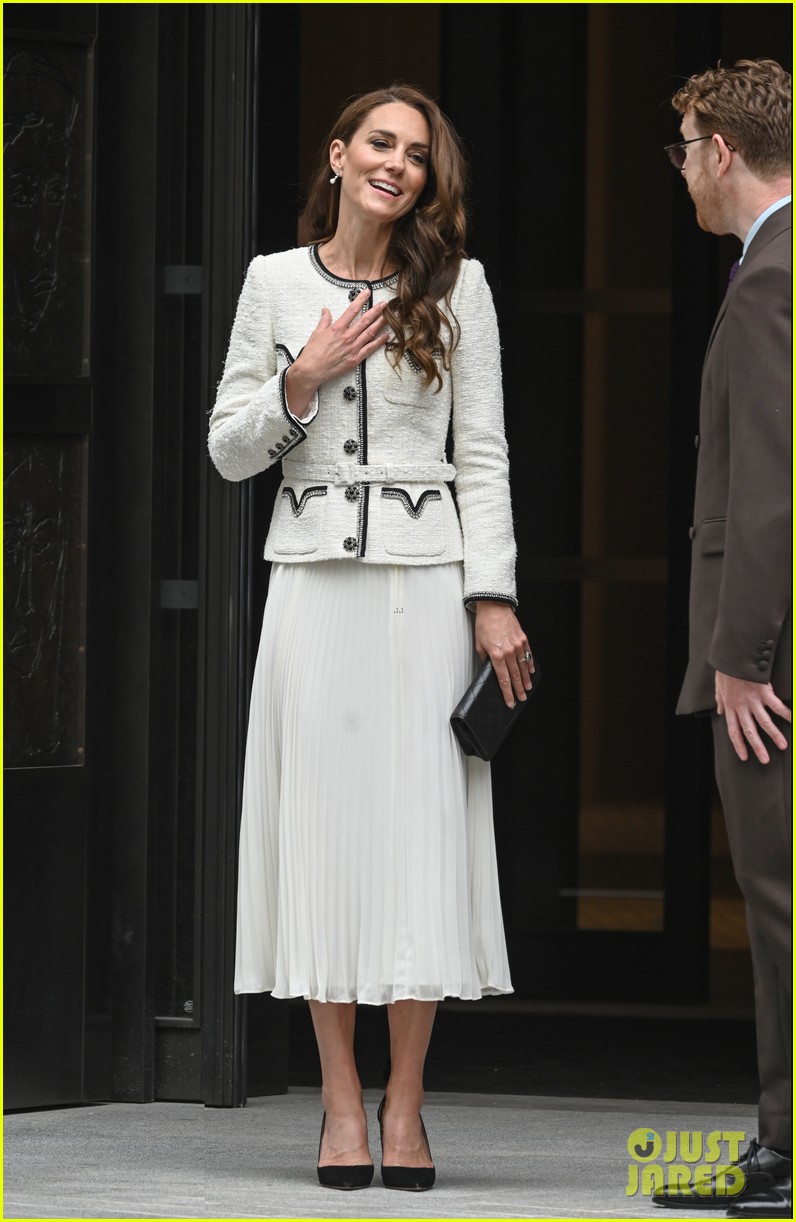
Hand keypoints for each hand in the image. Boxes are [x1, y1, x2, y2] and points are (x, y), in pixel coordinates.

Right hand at [285, 289, 388, 416]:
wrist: (311, 371)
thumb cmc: (312, 353)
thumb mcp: (317, 333)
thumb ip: (324, 321)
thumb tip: (326, 310)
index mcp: (337, 328)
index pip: (352, 310)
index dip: (361, 300)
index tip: (368, 292)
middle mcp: (347, 337)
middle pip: (365, 320)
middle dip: (376, 310)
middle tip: (385, 303)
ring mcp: (353, 348)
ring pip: (370, 333)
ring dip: (380, 324)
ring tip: (388, 316)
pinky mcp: (355, 359)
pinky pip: (370, 349)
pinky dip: (379, 342)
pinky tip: (386, 336)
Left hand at [474, 601, 533, 707]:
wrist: (494, 607)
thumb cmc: (485, 624)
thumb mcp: (479, 644)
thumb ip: (484, 659)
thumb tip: (488, 668)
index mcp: (497, 655)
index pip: (503, 679)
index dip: (507, 693)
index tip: (510, 701)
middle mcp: (509, 651)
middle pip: (515, 676)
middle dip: (519, 690)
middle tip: (521, 699)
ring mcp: (518, 645)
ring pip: (524, 667)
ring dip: (526, 679)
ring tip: (527, 688)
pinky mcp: (523, 639)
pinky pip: (528, 655)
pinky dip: (530, 664)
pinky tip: (531, 671)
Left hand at [714, 671, 790, 763]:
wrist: (732, 657)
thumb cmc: (726, 671)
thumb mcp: (718, 687)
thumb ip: (720, 701)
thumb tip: (720, 711)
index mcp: (730, 707)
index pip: (733, 731)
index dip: (739, 745)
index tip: (744, 756)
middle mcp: (741, 707)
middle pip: (750, 732)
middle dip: (758, 747)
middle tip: (765, 760)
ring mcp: (753, 700)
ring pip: (764, 722)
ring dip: (774, 735)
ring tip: (783, 745)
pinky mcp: (763, 692)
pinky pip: (776, 706)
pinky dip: (785, 713)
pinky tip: (792, 720)